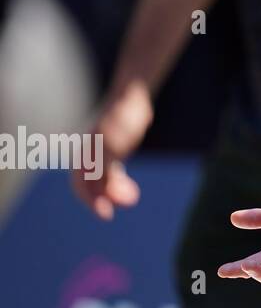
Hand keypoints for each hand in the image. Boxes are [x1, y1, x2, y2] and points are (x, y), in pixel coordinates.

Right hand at [71, 83, 151, 219]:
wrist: (131, 93)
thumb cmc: (123, 113)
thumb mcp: (116, 135)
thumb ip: (108, 154)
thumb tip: (101, 174)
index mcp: (88, 152)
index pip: (81, 182)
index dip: (91, 199)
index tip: (106, 214)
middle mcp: (91, 152)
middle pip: (90, 182)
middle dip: (101, 198)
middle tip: (113, 212)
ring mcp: (101, 150)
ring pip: (102, 178)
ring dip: (112, 192)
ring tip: (130, 199)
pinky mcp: (113, 147)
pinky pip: (110, 171)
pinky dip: (117, 182)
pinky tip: (128, 189)